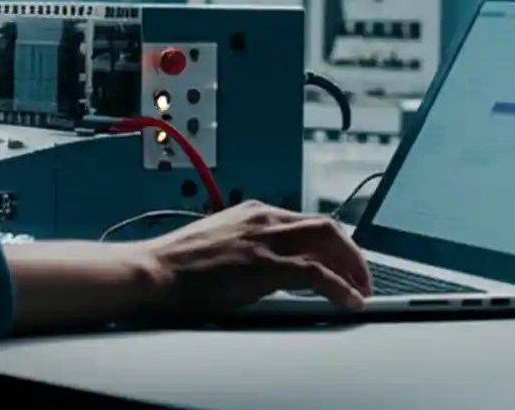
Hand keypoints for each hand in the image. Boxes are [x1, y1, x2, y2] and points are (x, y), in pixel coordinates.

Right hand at [141, 200, 372, 315]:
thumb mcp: (219, 244)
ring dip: (352, 267)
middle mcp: (263, 219)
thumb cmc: (175, 264)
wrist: (151, 271)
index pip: (307, 221)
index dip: (333, 243)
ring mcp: (264, 240)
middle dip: (352, 253)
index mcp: (252, 212)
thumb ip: (247, 247)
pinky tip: (349, 301)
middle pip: (326, 226)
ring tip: (362, 290)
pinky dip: (339, 287)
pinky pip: (315, 273)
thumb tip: (267, 266)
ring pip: (327, 242)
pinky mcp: (263, 265)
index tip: (343, 262)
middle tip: (361, 278)